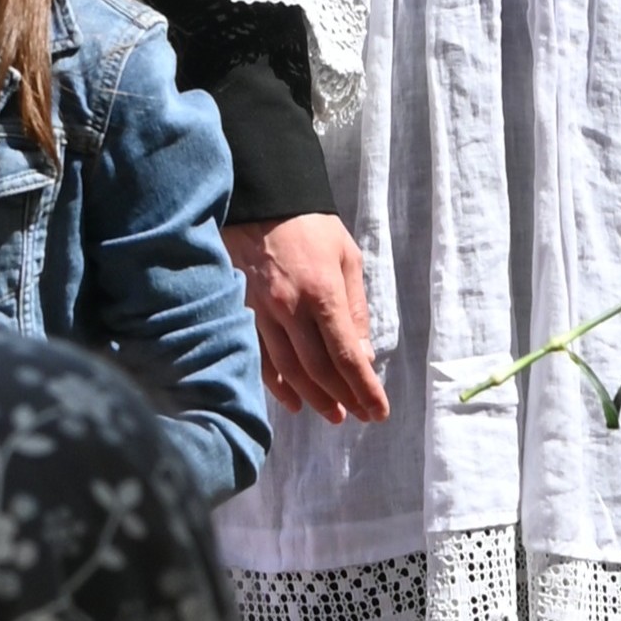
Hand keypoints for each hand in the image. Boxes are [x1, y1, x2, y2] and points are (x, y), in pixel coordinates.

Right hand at [224, 215, 388, 425]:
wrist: (261, 204)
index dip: (363, 388)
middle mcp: (290, 309)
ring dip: (313, 398)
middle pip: (318, 369)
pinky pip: (260, 359)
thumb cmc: (313, 228)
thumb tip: (362, 356)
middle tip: (358, 417)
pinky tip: (293, 401)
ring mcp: (262, 314)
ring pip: (289, 370)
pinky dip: (277, 386)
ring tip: (332, 415)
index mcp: (323, 294)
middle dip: (342, 398)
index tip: (378, 411)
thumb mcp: (348, 258)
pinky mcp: (243, 315)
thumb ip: (356, 309)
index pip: (346, 355)